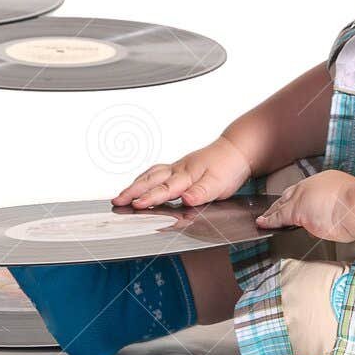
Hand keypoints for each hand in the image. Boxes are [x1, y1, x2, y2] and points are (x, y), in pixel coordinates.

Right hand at [112, 135, 254, 208]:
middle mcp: (179, 170)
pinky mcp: (179, 167)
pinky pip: (156, 171)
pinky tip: (141, 182)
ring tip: (122, 194)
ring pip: (151, 174)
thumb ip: (201, 192)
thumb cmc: (228, 167)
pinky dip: (145, 177)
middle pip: (151, 180)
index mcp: (187, 175)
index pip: (165, 189)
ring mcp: (177, 167)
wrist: (237, 149)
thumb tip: (186, 199)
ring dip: (136, 184)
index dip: (150, 197)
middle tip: (117, 200)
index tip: (136, 204)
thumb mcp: (220, 183)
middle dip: (133, 191)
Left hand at [254, 170, 354, 241]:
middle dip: (284, 201)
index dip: (301, 196)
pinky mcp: (296, 211)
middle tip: (275, 208)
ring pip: (283, 204)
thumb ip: (342, 209)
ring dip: (274, 211)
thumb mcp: (353, 203)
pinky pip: (279, 217)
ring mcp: (303, 197)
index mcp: (329, 180)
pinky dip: (270, 220)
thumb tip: (338, 218)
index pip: (309, 189)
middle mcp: (314, 185)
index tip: (299, 202)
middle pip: (292, 193)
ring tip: (265, 217)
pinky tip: (263, 223)